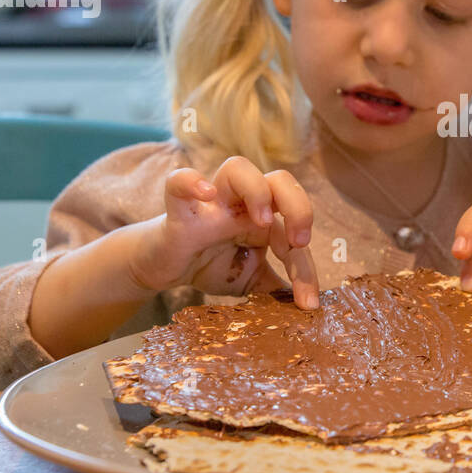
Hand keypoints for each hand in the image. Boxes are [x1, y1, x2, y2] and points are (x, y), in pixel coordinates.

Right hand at [130, 156, 320, 307]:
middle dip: (299, 207)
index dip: (306, 266)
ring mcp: (212, 203)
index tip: (308, 301)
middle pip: (280, 179)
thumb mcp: (251, 281)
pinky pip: (179, 182)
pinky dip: (191, 182)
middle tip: (299, 242)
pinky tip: (207, 194)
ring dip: (258, 191)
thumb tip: (307, 305)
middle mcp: (243, 203)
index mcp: (264, 218)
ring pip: (238, 167)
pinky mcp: (179, 210)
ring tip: (262, 222)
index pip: (296, 229)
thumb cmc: (210, 265)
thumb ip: (277, 288)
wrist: (164, 268)